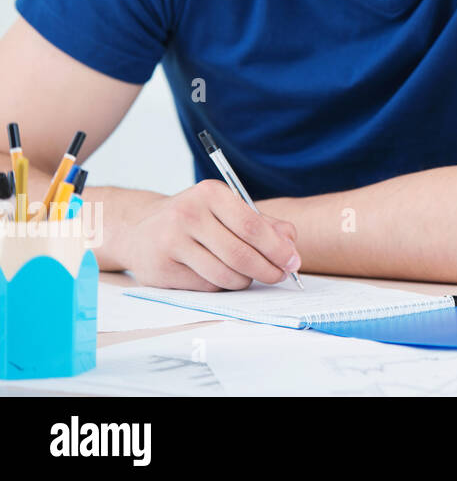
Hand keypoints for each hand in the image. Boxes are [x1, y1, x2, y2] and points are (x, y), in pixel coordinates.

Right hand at [122, 180, 300, 289]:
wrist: (138, 228)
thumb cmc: (192, 218)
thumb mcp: (224, 209)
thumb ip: (261, 223)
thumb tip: (291, 240)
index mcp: (210, 194)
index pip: (252, 227)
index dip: (277, 248)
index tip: (293, 261)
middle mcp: (188, 215)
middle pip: (240, 254)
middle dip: (268, 270)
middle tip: (280, 275)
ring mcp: (171, 243)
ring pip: (225, 274)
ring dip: (246, 280)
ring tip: (251, 276)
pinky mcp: (161, 269)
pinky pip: (206, 286)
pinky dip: (222, 285)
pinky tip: (222, 276)